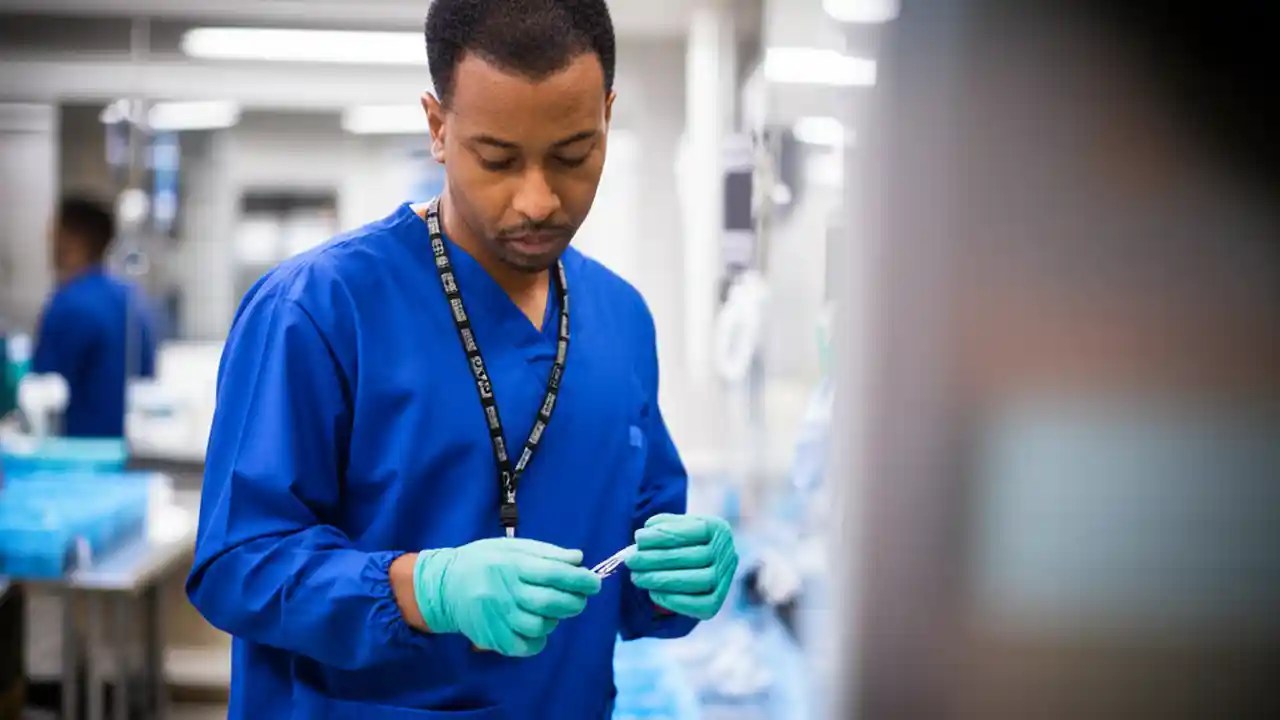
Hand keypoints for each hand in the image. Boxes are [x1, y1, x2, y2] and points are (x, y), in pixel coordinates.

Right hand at [413, 538, 601, 656]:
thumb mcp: (512, 547)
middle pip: (551, 603)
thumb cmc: (484, 561)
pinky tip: (536, 626)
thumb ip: (547, 553)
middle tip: (580, 597)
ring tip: (551, 609)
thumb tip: (579, 559)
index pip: (555, 574)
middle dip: (575, 601)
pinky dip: (539, 639)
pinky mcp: (494, 638)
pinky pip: (527, 646)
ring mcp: (499, 618)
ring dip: (556, 619)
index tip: (595, 582)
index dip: (580, 580)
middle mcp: (506, 592)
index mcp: (512, 565)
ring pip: (542, 626)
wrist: (445, 587)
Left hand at [625, 514, 737, 620]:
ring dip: (662, 580)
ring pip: (697, 580)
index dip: (664, 535)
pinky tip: (653, 593)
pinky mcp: (716, 604)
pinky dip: (674, 600)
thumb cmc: (677, 542)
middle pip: (695, 557)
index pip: (694, 531)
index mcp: (718, 529)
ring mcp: (724, 581)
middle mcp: (728, 554)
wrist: (691, 567)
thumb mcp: (673, 526)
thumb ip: (661, 527)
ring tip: (637, 577)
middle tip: (631, 559)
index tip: (638, 538)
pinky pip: (698, 605)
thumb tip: (645, 535)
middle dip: (657, 559)